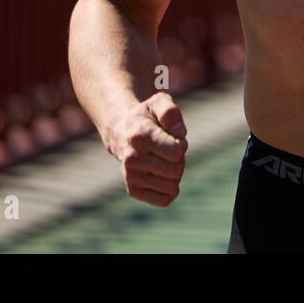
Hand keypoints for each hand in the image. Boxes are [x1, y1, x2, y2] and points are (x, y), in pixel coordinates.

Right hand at [108, 92, 187, 206]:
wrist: (122, 132)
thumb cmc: (147, 117)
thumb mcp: (159, 102)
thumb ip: (170, 111)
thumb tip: (180, 133)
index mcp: (140, 136)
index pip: (177, 152)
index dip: (181, 143)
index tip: (172, 136)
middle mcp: (132, 159)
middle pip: (176, 170)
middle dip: (179, 159)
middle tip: (168, 148)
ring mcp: (131, 177)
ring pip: (172, 186)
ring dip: (175, 173)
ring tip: (162, 159)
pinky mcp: (133, 190)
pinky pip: (165, 200)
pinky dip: (170, 189)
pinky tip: (162, 176)